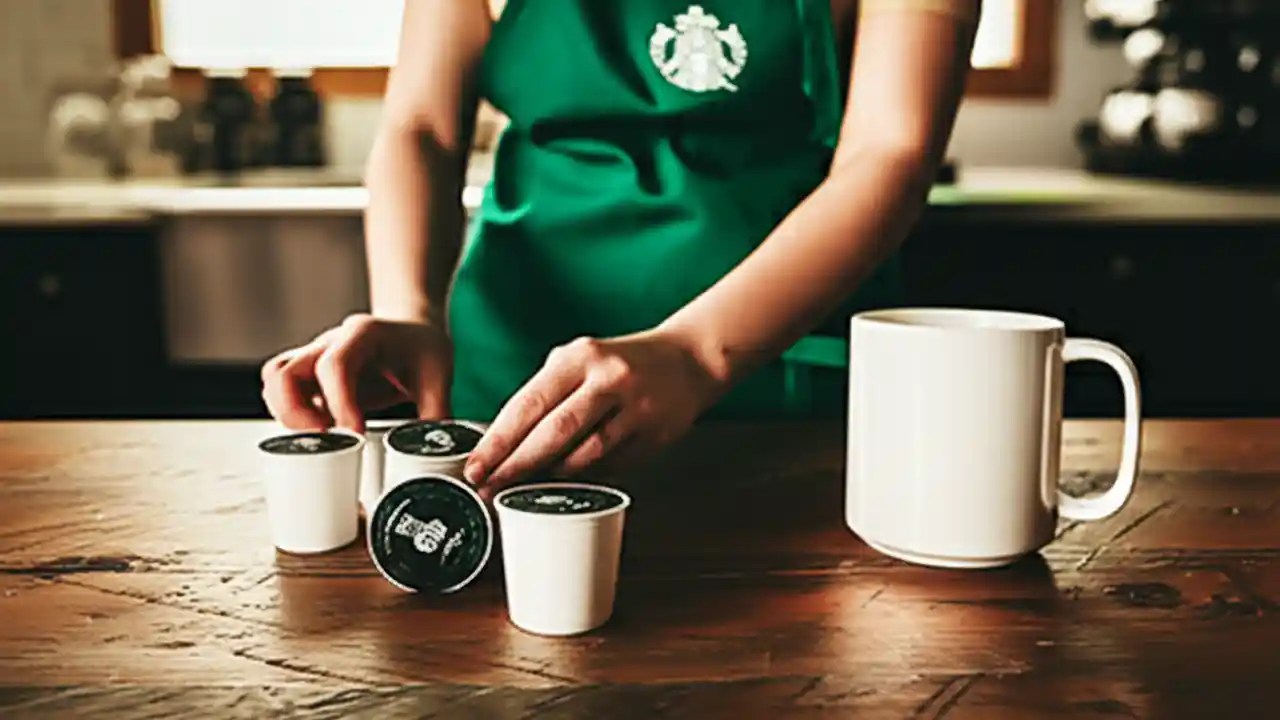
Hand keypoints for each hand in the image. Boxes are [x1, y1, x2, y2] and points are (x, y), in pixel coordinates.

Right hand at [261, 314, 451, 431]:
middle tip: (328, 439)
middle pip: (285, 371)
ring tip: (321, 437)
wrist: (411, 331)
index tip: (354, 434)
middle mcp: (330, 343)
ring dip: (287, 414)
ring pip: (274, 380)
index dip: (339, 402)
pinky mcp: (309, 377)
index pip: (336, 365)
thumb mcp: (439, 375)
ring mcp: (314, 357)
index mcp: (364, 334)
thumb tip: (430, 452)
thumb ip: (436, 413)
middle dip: (297, 413)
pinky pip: (280, 392)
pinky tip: (320, 431)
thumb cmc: (420, 348)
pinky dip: (290, 415)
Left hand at [464, 328, 727, 492]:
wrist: (688, 359)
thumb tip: (505, 443)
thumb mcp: (580, 360)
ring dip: (550, 478)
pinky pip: (611, 466)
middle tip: (489, 488)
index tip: (476, 466)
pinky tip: (565, 485)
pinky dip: (584, 478)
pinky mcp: (654, 435)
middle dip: (516, 466)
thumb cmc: (622, 363)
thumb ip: (546, 394)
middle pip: (554, 432)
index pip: (529, 403)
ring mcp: (634, 408)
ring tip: (522, 490)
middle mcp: (607, 380)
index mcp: (579, 357)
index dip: (498, 440)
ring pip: (584, 455)